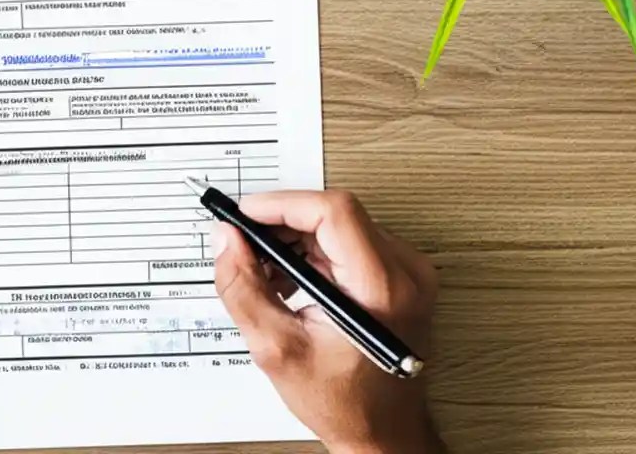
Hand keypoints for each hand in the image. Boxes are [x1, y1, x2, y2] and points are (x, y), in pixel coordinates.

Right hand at [211, 190, 443, 453]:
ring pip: (340, 226)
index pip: (332, 212)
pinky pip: (350, 243)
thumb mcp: (278, 349)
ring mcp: (407, 273)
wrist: (384, 432)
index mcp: (381, 288)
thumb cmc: (346, 403)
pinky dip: (314, 254)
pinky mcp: (400, 277)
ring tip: (264, 273)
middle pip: (334, 214)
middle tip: (244, 245)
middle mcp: (405, 272)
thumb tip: (227, 242)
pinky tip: (289, 281)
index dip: (281, 205)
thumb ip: (244, 289)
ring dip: (295, 241)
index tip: (245, 214)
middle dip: (281, 225)